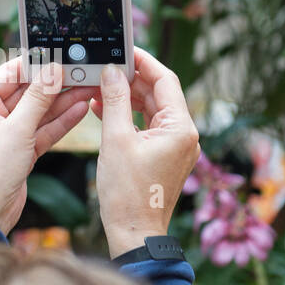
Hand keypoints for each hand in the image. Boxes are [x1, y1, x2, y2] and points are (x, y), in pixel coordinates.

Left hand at [0, 59, 94, 233]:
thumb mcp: (16, 130)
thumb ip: (37, 99)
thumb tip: (52, 70)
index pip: (9, 75)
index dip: (36, 65)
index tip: (59, 56)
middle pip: (27, 92)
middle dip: (54, 84)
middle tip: (80, 71)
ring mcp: (6, 133)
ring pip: (38, 112)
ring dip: (62, 101)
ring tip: (88, 87)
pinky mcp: (20, 150)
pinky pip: (42, 130)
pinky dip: (60, 122)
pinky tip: (80, 108)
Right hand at [91, 48, 199, 256]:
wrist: (134, 233)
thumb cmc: (128, 194)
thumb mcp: (115, 140)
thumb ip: (114, 101)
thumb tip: (113, 72)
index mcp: (181, 128)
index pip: (165, 80)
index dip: (144, 62)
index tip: (125, 50)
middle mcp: (185, 135)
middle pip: (159, 94)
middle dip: (132, 80)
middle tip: (107, 68)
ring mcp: (176, 147)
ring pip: (152, 110)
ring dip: (127, 98)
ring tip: (100, 88)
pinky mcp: (164, 157)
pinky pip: (148, 128)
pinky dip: (128, 118)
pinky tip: (104, 110)